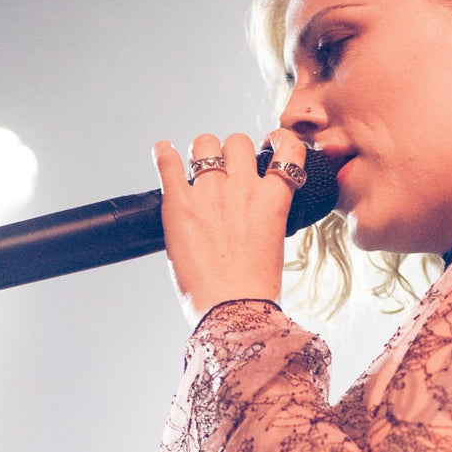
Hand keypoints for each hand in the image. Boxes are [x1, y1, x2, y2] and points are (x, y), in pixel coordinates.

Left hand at [154, 129, 306, 324]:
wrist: (232, 310)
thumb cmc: (255, 287)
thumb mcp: (274, 241)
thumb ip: (267, 213)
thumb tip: (255, 206)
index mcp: (273, 199)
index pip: (288, 151)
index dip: (280, 141)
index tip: (273, 142)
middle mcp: (243, 188)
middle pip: (238, 141)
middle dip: (231, 151)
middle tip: (224, 167)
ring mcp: (209, 193)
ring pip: (205, 143)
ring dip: (202, 151)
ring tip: (197, 164)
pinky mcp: (179, 204)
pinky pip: (168, 163)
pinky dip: (163, 153)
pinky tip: (163, 150)